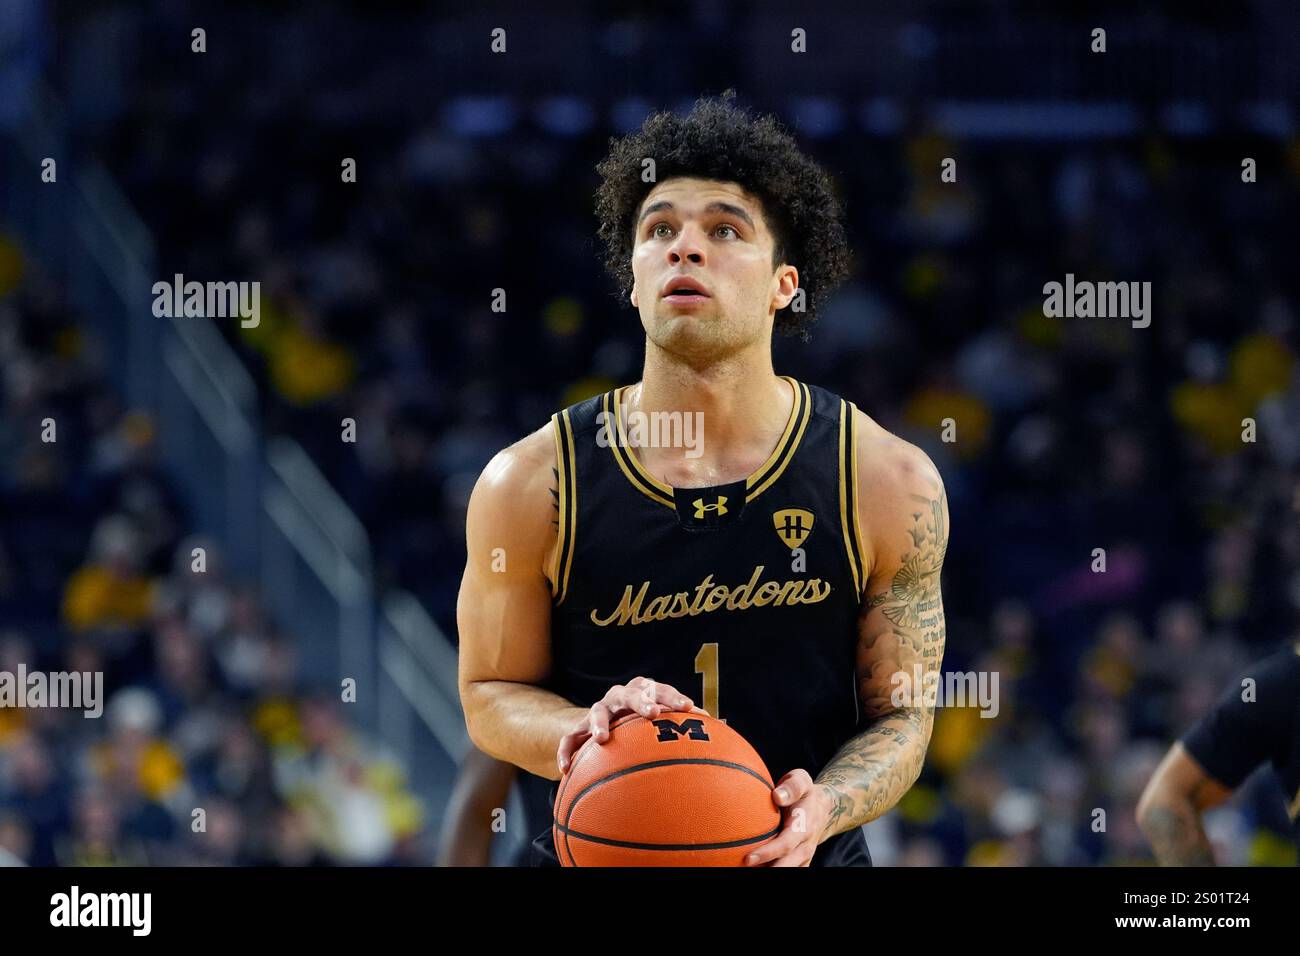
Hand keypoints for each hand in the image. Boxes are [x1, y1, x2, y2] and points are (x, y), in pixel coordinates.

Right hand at [557, 676, 708, 772]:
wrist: (600, 722)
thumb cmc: (640, 723)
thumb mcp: (660, 720)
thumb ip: (684, 723)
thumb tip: (723, 727)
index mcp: (643, 692)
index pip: (660, 689)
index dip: (673, 697)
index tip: (687, 708)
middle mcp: (620, 696)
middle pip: (631, 692)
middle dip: (642, 700)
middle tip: (652, 713)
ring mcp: (598, 709)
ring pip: (596, 710)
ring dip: (599, 721)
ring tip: (602, 738)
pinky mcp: (578, 727)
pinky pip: (568, 738)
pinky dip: (566, 751)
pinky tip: (566, 769)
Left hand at [743, 770, 831, 866]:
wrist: (822, 808)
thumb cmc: (804, 792)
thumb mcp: (801, 780)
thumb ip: (792, 786)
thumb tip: (777, 796)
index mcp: (804, 825)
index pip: (786, 844)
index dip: (769, 852)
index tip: (749, 858)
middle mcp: (805, 845)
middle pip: (787, 864)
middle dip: (768, 869)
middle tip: (745, 866)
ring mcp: (804, 855)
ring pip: (789, 869)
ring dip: (769, 870)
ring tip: (746, 870)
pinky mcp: (800, 861)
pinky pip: (788, 869)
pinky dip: (772, 869)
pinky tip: (756, 868)